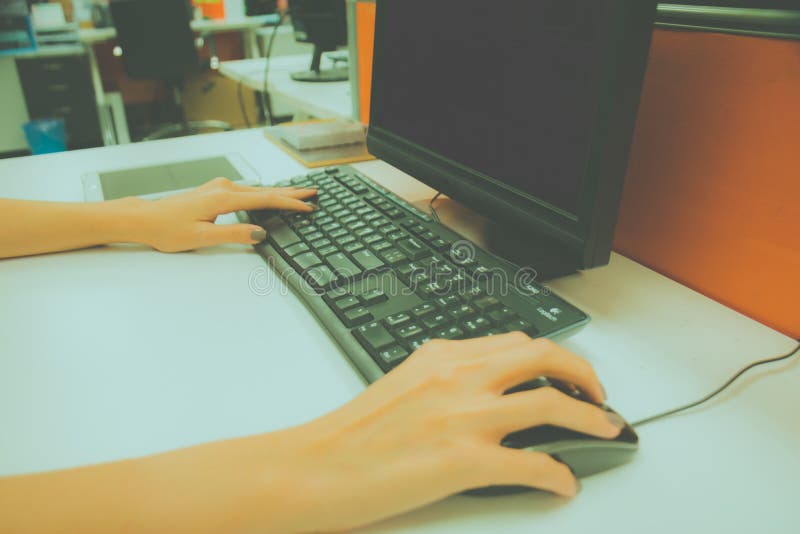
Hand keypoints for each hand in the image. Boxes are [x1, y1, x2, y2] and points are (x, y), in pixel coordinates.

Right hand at [0, 334, 621, 532]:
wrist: (315, 467)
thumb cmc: (351, 432)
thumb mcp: (403, 386)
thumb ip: (446, 379)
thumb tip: (486, 392)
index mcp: (442, 355)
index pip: (514, 342)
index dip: (552, 356)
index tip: (566, 370)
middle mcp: (458, 376)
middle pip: (544, 358)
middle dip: (585, 373)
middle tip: (600, 393)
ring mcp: (463, 415)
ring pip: (551, 403)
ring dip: (591, 418)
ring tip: (605, 429)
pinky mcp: (464, 460)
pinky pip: (534, 463)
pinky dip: (559, 474)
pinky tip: (563, 483)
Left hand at [134, 177, 316, 251]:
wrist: (146, 218)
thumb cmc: (168, 229)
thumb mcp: (202, 237)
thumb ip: (233, 234)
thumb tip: (259, 233)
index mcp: (223, 198)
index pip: (265, 200)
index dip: (289, 204)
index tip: (307, 207)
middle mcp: (223, 188)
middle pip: (265, 191)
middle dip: (291, 193)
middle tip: (313, 193)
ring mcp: (219, 187)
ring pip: (258, 190)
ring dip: (279, 193)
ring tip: (299, 194)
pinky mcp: (215, 191)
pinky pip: (248, 191)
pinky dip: (264, 194)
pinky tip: (271, 196)